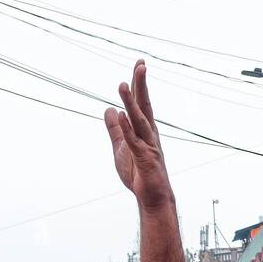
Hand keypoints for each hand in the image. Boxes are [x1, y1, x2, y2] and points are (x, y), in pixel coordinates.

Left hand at [104, 60, 173, 210]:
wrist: (152, 197)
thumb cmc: (139, 173)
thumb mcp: (121, 148)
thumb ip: (115, 129)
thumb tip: (110, 109)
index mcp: (144, 130)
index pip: (141, 103)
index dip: (139, 84)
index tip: (140, 64)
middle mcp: (149, 134)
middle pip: (144, 105)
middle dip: (141, 85)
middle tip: (141, 64)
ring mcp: (148, 146)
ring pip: (139, 120)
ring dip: (131, 103)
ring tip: (123, 85)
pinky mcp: (144, 159)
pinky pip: (133, 141)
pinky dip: (127, 128)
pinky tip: (120, 115)